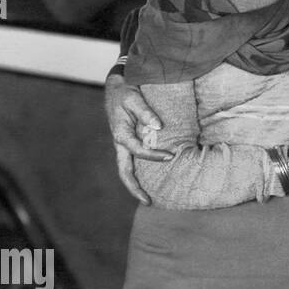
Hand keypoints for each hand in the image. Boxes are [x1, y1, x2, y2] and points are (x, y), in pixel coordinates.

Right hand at [104, 73, 170, 204]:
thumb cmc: (126, 91)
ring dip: (136, 184)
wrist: (117, 86)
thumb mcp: (134, 98)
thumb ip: (145, 112)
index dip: (154, 155)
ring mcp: (123, 144)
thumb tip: (158, 127)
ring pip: (126, 170)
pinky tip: (152, 180)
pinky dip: (139, 173)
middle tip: (148, 202)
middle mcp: (120, 143)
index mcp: (121, 134)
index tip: (171, 156)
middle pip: (124, 171)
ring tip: (149, 199)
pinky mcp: (128, 142)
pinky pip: (132, 161)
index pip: (138, 150)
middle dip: (135, 188)